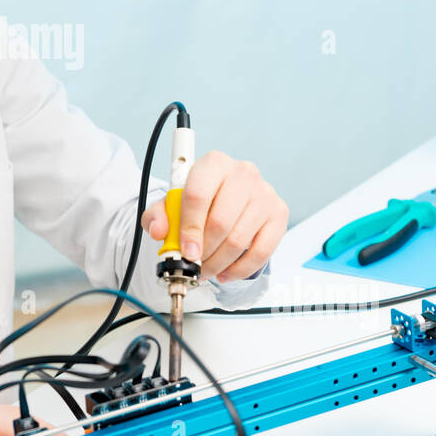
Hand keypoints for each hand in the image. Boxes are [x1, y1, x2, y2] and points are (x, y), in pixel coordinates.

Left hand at [141, 151, 288, 281]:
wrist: (228, 196)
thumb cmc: (199, 200)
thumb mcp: (171, 204)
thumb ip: (157, 216)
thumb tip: (159, 231)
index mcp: (213, 163)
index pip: (197, 196)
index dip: (189, 229)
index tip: (185, 252)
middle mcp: (242, 173)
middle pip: (220, 222)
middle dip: (204, 252)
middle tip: (194, 266)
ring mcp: (264, 192)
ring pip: (239, 240)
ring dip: (219, 263)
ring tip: (206, 270)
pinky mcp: (279, 212)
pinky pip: (261, 251)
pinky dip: (240, 269)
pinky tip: (226, 272)